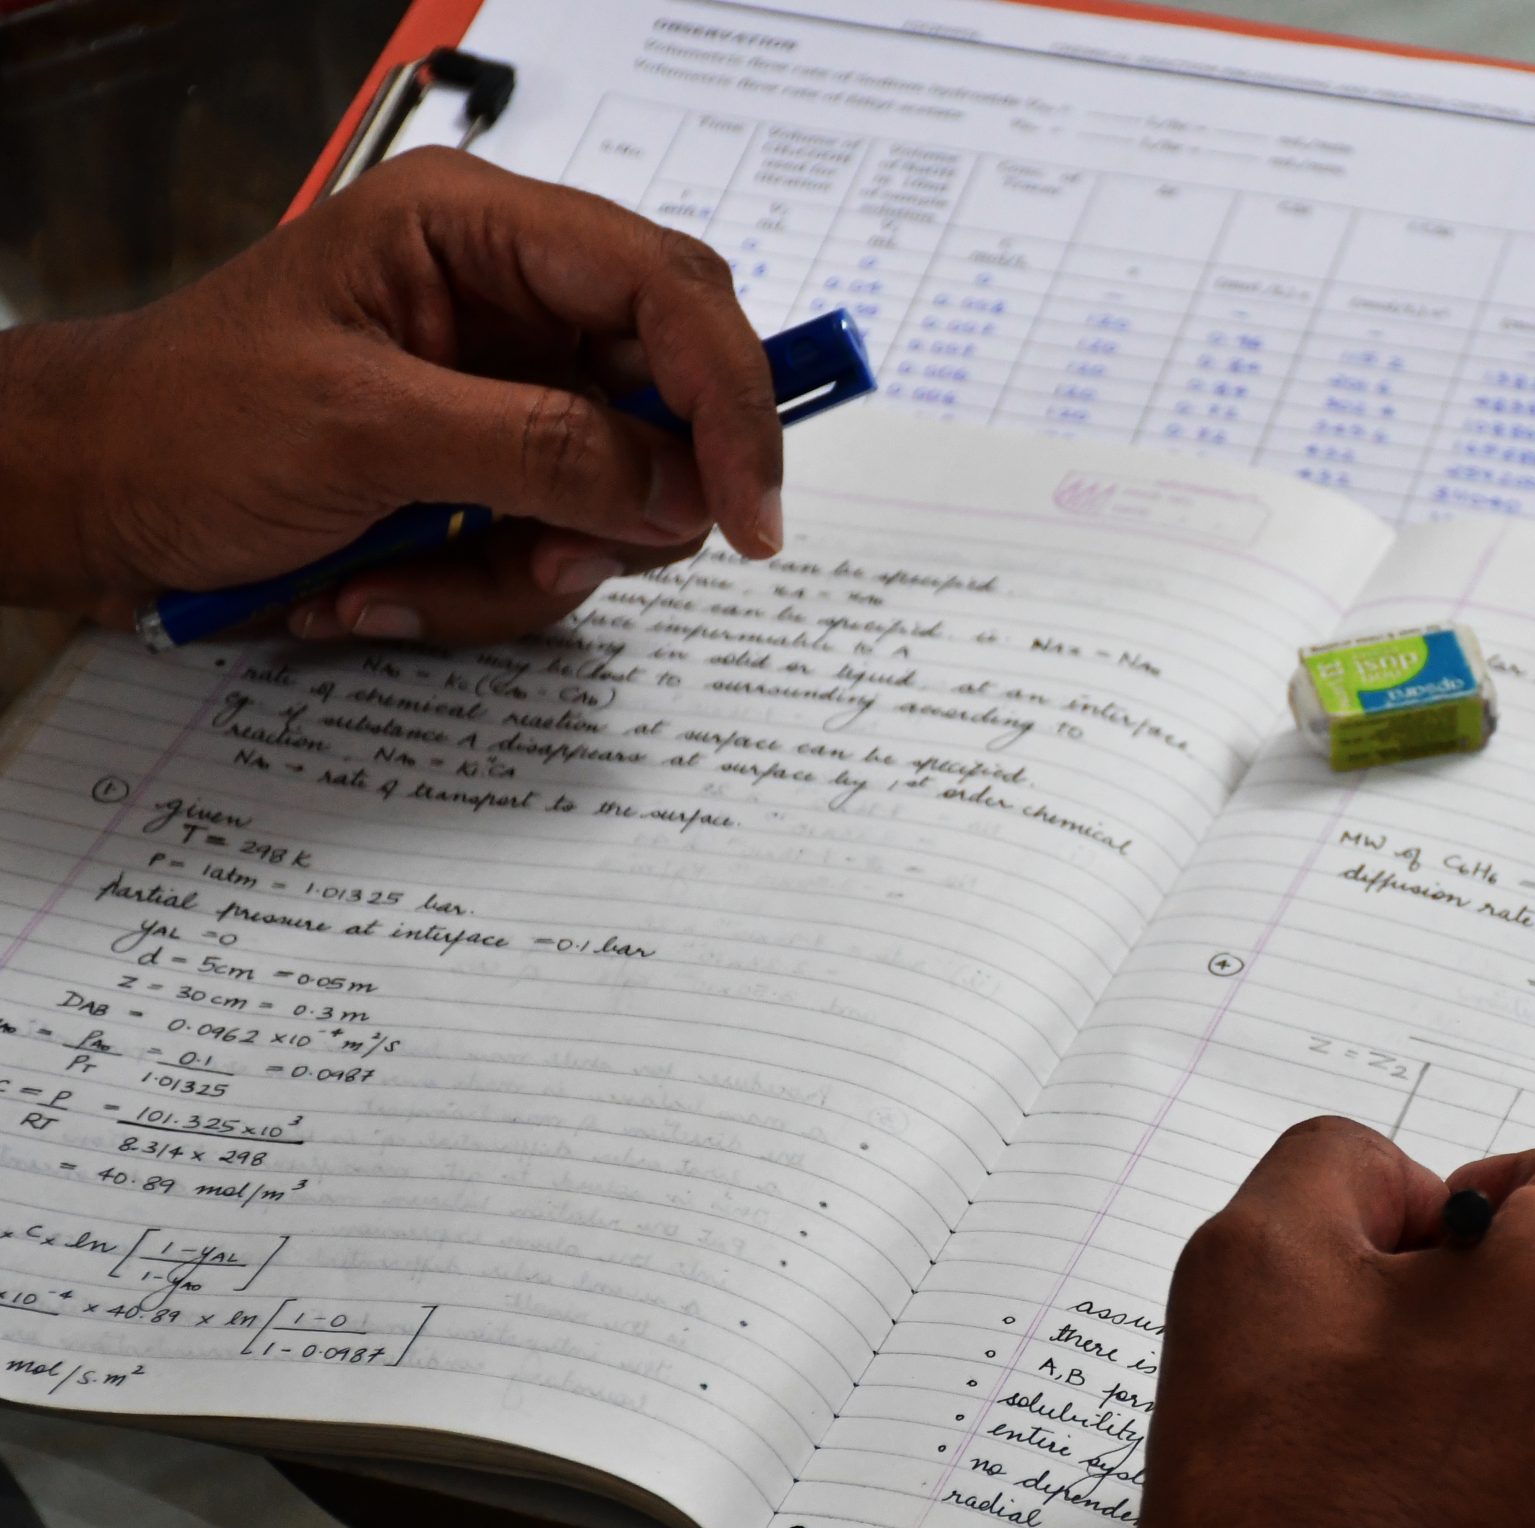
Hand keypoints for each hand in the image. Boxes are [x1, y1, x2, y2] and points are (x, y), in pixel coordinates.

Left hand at [0, 147, 782, 645]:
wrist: (88, 502)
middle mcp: (511, 300)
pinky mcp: (491, 470)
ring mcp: (506, 393)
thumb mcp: (361, 430)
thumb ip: (539, 450)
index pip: (665, 290)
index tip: (747, 511)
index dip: (729, 397)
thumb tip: (680, 491)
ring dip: (525, 566)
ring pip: (620, 495)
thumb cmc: (181, 425)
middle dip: (623, 500)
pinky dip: (480, 589)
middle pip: (667, 395)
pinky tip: (376, 587)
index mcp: (477, 231)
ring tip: (402, 580)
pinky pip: (557, 544)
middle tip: (558, 560)